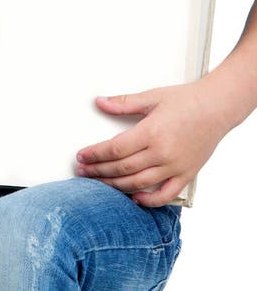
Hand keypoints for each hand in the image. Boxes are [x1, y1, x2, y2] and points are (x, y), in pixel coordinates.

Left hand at [75, 80, 228, 206]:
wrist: (216, 108)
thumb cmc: (186, 100)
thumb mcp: (151, 97)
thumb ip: (123, 103)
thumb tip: (100, 102)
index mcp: (151, 132)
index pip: (115, 149)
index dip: (95, 155)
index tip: (82, 157)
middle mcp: (162, 153)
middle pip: (123, 169)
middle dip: (99, 171)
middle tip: (83, 172)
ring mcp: (174, 167)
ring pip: (139, 183)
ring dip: (116, 186)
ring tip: (100, 184)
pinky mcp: (186, 175)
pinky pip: (166, 195)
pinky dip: (150, 200)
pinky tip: (135, 199)